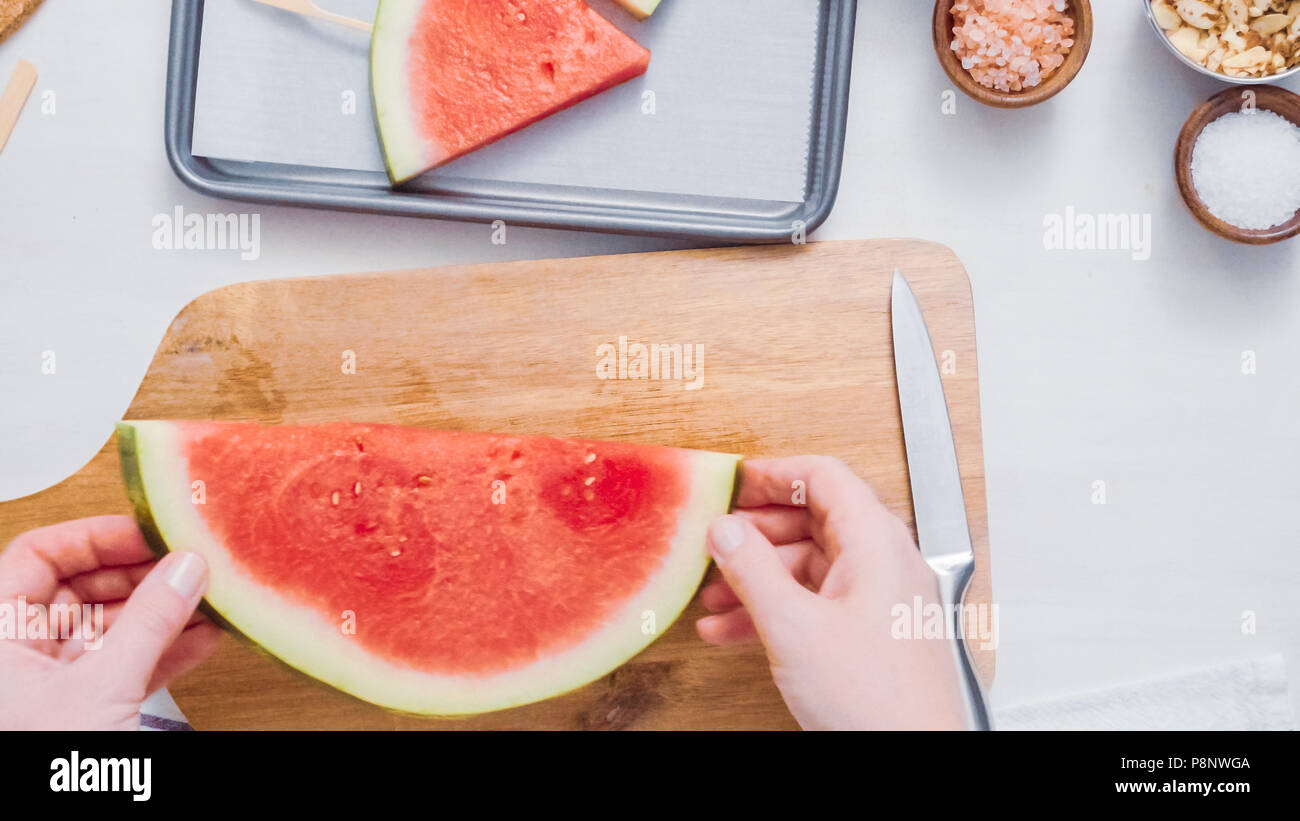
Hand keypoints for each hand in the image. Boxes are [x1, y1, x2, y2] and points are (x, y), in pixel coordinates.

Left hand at [0, 516, 220, 729]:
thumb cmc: (43, 761)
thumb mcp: (100, 687)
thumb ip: (148, 624)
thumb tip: (186, 569)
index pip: (38, 557)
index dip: (95, 538)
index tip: (150, 533)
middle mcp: (21, 654)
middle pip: (82, 588)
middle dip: (143, 576)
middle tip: (191, 564)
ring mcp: (53, 683)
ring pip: (111, 627)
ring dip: (163, 613)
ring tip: (207, 597)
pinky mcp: (85, 711)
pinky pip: (127, 665)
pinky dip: (166, 651)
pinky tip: (203, 636)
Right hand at [697, 457, 966, 729]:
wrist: (915, 754)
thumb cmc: (878, 699)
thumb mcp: (794, 627)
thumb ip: (753, 571)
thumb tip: (725, 530)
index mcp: (875, 543)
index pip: (824, 477)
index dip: (774, 473)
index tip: (734, 481)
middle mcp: (883, 562)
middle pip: (814, 519)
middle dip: (758, 530)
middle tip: (717, 536)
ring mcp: (879, 597)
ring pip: (809, 565)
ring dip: (759, 575)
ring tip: (714, 592)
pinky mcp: (870, 631)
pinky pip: (816, 601)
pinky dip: (776, 608)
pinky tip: (732, 629)